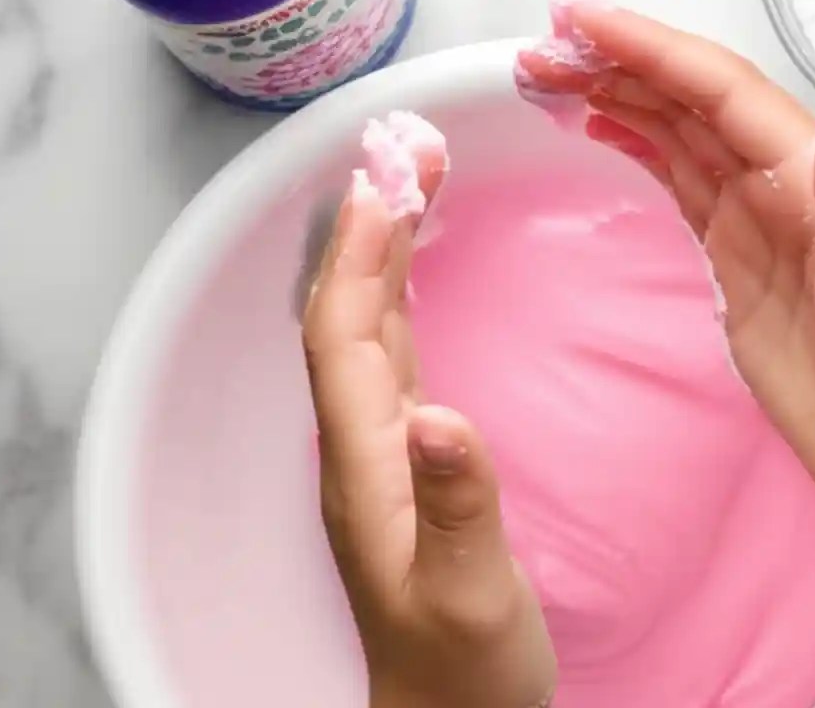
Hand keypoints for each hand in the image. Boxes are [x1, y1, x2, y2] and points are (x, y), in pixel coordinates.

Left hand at [302, 169, 556, 706]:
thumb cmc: (464, 669)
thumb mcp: (470, 593)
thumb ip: (458, 506)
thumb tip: (440, 414)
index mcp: (367, 471)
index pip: (345, 341)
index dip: (359, 259)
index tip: (386, 183)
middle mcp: (362, 453)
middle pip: (349, 322)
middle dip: (372, 235)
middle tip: (410, 157)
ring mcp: (382, 459)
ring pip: (370, 336)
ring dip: (386, 261)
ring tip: (416, 194)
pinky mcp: (409, 468)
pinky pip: (394, 363)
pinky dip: (403, 306)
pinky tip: (416, 287)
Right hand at [519, 4, 814, 529]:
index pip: (726, 95)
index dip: (654, 52)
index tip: (583, 24)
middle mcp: (787, 189)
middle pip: (692, 103)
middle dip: (618, 66)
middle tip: (540, 50)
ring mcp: (759, 225)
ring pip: (681, 137)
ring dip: (620, 97)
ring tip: (550, 76)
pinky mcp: (739, 265)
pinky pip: (683, 186)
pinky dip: (640, 149)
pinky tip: (605, 128)